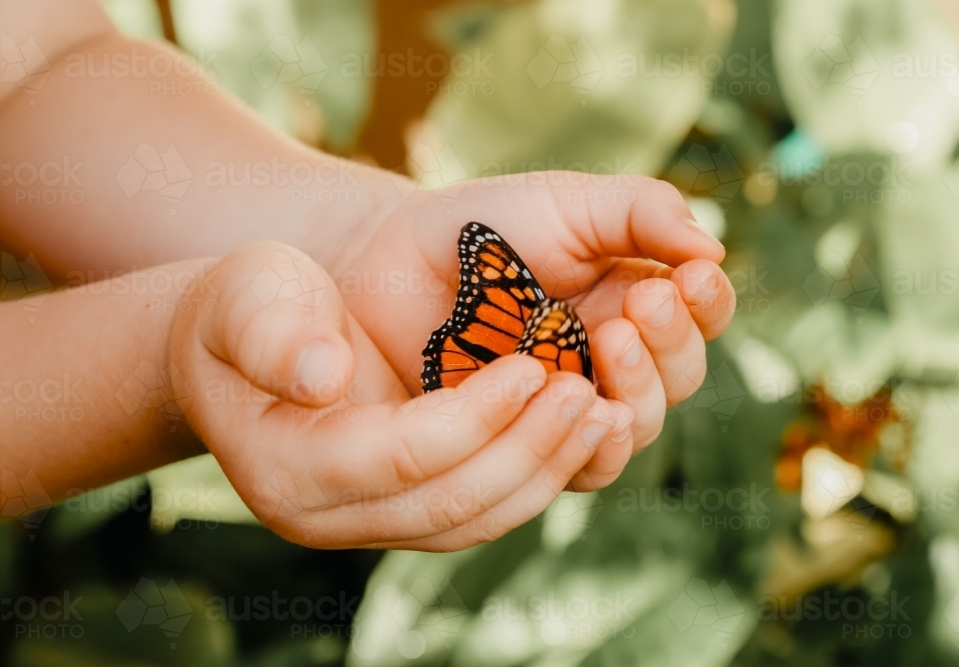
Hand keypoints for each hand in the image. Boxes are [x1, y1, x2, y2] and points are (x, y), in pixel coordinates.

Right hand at [170, 242, 631, 550]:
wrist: (241, 350)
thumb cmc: (247, 310)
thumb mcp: (247, 300)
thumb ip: (274, 334)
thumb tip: (325, 374)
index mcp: (287, 465)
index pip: (400, 456)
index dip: (473, 417)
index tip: (530, 368)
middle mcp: (327, 515)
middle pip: (449, 503)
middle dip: (526, 450)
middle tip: (587, 394)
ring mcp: (367, 523)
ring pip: (473, 520)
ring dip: (544, 471)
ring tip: (599, 414)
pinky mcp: (404, 511)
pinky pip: (478, 513)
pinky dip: (531, 479)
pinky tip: (574, 434)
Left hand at [322, 172, 736, 490]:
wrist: (391, 262)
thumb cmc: (483, 227)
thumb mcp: (570, 203)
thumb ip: (641, 212)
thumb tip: (715, 250)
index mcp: (630, 297)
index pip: (699, 316)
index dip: (708, 303)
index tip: (690, 276)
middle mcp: (609, 355)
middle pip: (680, 374)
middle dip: (672, 342)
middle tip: (642, 304)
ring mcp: (570, 400)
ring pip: (641, 422)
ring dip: (642, 387)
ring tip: (611, 339)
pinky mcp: (528, 437)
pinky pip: (584, 463)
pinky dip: (599, 443)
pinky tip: (594, 407)